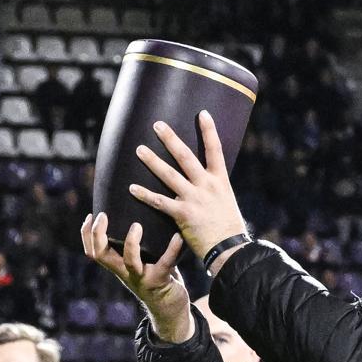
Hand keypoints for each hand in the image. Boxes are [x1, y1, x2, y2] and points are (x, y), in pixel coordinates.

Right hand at [81, 212, 192, 342]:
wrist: (170, 311)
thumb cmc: (156, 280)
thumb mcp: (141, 263)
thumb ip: (137, 246)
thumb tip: (137, 214)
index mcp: (118, 266)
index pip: (94, 251)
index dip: (86, 235)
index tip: (91, 215)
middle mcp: (125, 273)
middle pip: (101, 255)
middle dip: (98, 235)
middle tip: (102, 215)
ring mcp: (142, 278)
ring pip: (129, 262)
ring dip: (130, 243)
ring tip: (137, 225)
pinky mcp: (161, 281)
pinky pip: (165, 264)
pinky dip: (172, 249)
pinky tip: (178, 237)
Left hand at [126, 113, 248, 260]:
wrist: (229, 249)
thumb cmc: (228, 228)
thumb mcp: (225, 201)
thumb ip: (212, 188)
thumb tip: (201, 179)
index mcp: (220, 181)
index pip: (215, 150)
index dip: (209, 131)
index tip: (202, 113)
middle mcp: (207, 186)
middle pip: (186, 157)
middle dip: (171, 139)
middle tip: (157, 125)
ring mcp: (194, 199)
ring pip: (169, 175)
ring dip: (153, 161)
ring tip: (139, 149)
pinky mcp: (183, 214)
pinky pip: (160, 202)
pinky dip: (145, 194)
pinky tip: (132, 188)